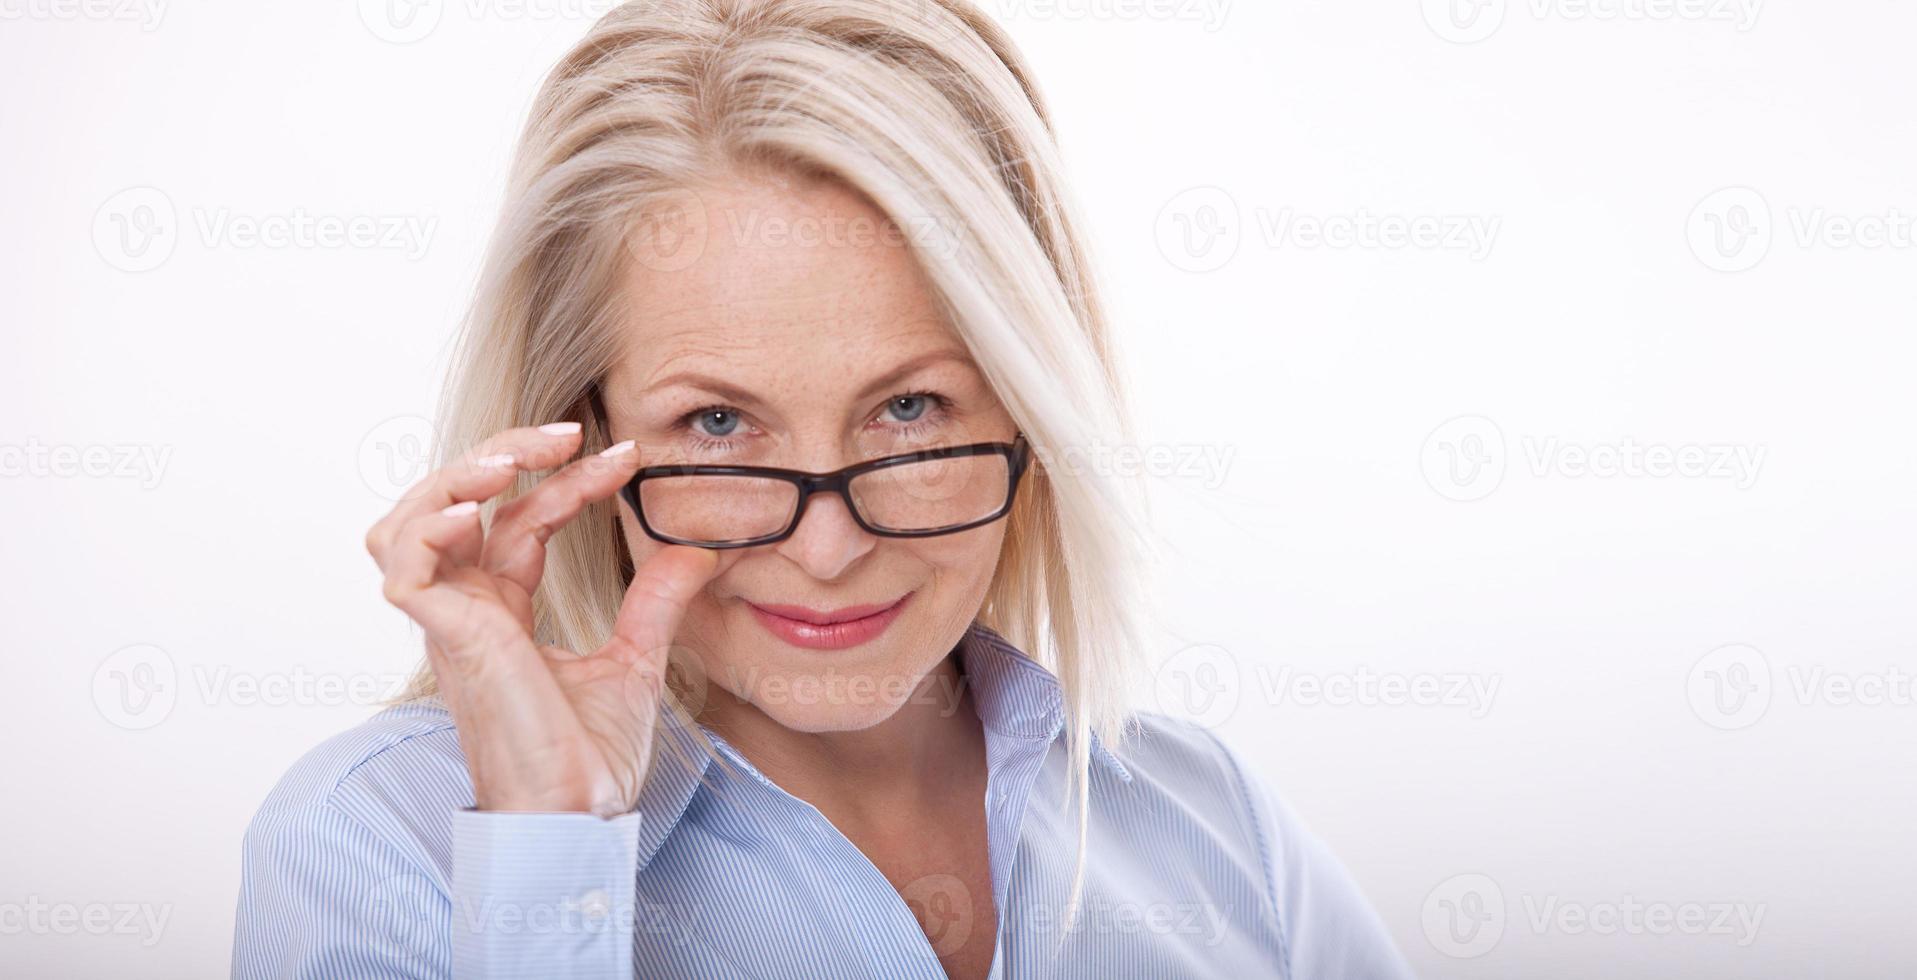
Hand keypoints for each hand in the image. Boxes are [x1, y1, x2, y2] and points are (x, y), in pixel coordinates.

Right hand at [364, 422, 719, 815]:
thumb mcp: (636, 658)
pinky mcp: (448, 643)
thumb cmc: (589, 757)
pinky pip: (404, 570)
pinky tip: (475, 511)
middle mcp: (467, 609)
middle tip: (571, 432)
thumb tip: (699, 551)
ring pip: (410, 522)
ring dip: (454, 477)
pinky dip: (428, 529)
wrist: (580, 816)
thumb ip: (655, 599)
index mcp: (500, 609)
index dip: (569, 479)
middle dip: (504, 452)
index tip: (630, 460)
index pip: (521, 517)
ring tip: (511, 459)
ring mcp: (450, 624)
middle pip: (455, 502)